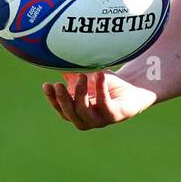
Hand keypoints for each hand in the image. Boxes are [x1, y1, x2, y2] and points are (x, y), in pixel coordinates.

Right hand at [42, 70, 157, 130]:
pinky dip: (101, 89)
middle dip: (63, 98)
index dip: (52, 98)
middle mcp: (87, 120)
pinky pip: (104, 104)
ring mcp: (100, 120)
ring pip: (84, 111)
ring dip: (80, 93)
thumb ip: (71, 74)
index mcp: (77, 113)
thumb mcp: (86, 78)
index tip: (46, 84)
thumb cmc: (107, 85)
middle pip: (70, 113)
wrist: (134, 89)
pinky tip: (99, 74)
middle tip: (59, 83)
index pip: (60, 108)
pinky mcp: (115, 116)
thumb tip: (55, 61)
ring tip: (82, 76)